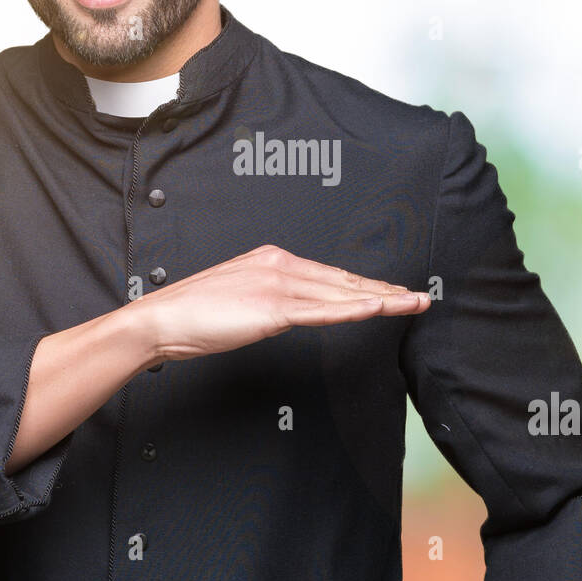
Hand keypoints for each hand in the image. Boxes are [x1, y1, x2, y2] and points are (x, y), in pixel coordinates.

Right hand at [130, 244, 429, 364]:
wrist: (161, 320)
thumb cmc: (192, 316)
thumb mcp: (238, 300)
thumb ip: (267, 300)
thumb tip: (287, 311)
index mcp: (272, 260)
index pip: (329, 276)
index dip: (365, 285)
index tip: (393, 292)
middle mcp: (280, 265)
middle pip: (343, 281)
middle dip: (385, 290)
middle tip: (420, 297)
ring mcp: (278, 285)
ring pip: (341, 294)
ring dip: (383, 299)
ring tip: (414, 304)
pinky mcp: (273, 308)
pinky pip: (322, 311)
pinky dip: (355, 309)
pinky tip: (379, 308)